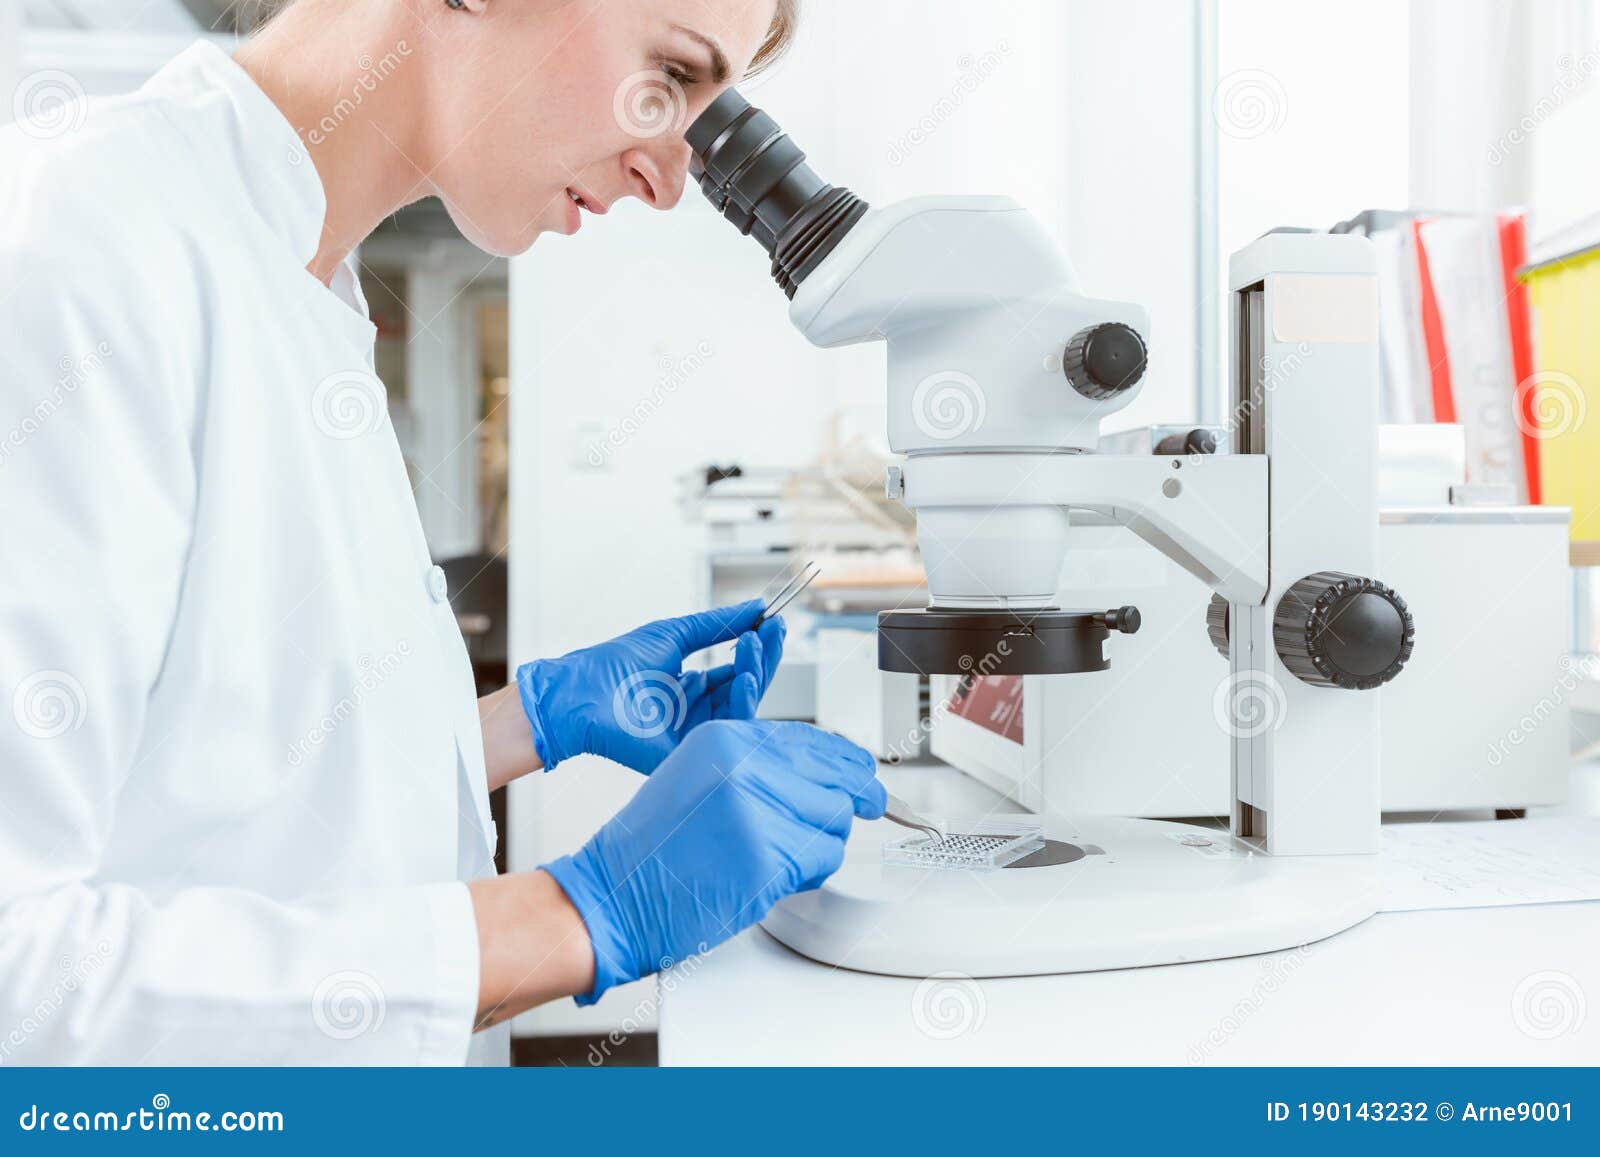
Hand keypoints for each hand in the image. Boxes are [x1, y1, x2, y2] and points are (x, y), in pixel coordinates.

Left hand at [515, 599, 783, 772]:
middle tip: (775, 630)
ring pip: (742, 709)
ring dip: (754, 675)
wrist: (580, 692)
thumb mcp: (673, 635)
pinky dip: (740, 703)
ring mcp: (695, 735)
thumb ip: (716, 625)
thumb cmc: (615, 665)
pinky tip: (743, 676)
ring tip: (754, 645)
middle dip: (763, 659)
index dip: (757, 648)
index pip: (736, 672)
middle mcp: (698, 715)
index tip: (774, 622)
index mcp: (693, 691)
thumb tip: (755, 607)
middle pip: (745, 690)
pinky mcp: (690, 753)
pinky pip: (726, 732)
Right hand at [542, 719, 884, 1003]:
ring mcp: (756, 809)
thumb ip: (755, 768)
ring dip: (824, 841)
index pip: (809, 740)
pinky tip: (780, 875)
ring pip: (835, 819)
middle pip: (833, 776)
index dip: (845, 758)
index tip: (864, 770)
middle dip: (853, 798)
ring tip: (786, 855)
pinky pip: (822, 857)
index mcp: (724, 739)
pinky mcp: (768, 856)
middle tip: (873, 806)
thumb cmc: (649, 850)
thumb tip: (821, 775)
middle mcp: (742, 765)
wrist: (612, 895)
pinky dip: (812, 871)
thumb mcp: (697, 778)